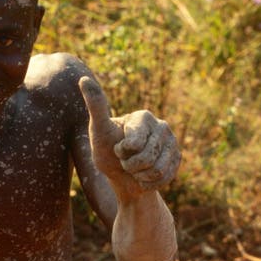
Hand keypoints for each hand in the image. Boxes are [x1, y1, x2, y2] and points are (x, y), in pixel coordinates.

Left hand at [79, 76, 179, 196]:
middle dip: (130, 166)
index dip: (121, 152)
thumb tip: (83, 78)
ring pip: (157, 169)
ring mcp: (172, 143)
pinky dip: (150, 182)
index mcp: (144, 116)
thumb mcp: (98, 130)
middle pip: (147, 158)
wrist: (120, 176)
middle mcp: (162, 126)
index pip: (134, 144)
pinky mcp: (177, 159)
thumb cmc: (107, 151)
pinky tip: (144, 175)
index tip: (117, 147)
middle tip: (125, 160)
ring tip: (135, 168)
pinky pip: (165, 177)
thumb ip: (95, 106)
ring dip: (140, 175)